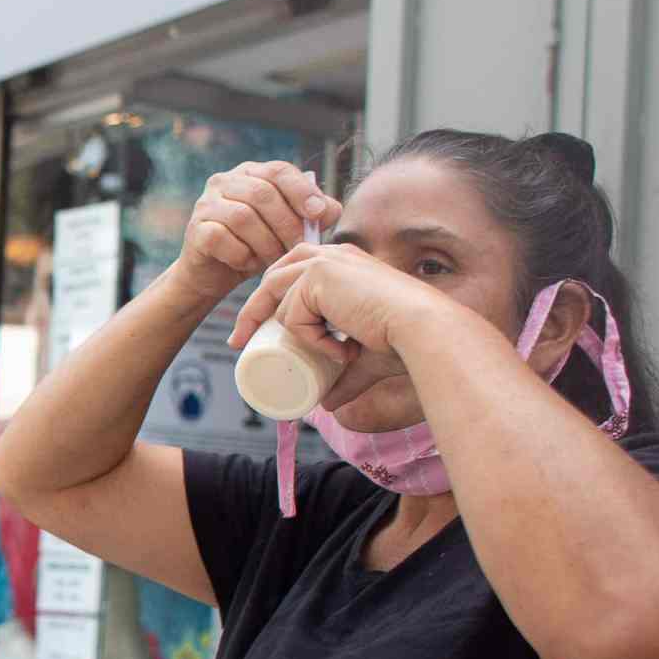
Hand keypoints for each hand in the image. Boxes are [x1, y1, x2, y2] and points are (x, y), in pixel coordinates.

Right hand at [173, 161, 340, 303]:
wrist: (214, 276)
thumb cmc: (255, 247)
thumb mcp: (287, 229)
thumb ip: (311, 216)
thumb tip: (330, 210)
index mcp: (251, 173)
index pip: (278, 171)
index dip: (301, 190)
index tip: (317, 213)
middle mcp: (225, 181)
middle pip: (263, 194)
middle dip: (286, 223)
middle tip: (298, 247)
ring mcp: (206, 204)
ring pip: (243, 217)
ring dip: (266, 243)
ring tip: (275, 260)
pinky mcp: (196, 230)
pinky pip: (222, 238)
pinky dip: (241, 255)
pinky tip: (249, 265)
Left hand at [227, 243, 459, 406]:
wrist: (422, 330)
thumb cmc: (403, 342)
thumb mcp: (365, 361)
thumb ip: (346, 379)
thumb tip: (327, 404)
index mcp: (344, 264)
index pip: (294, 272)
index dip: (271, 299)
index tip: (251, 332)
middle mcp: (334, 254)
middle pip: (274, 276)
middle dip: (252, 309)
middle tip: (237, 342)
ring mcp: (326, 262)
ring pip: (280, 298)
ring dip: (282, 330)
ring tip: (289, 353)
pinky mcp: (321, 275)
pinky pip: (295, 316)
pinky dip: (310, 340)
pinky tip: (341, 349)